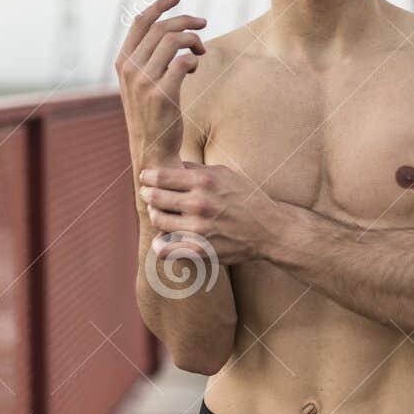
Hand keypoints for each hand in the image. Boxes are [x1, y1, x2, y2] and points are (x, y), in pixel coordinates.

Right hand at [115, 0, 206, 164]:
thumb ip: (146, 58)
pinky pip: (184, 61)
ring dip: (194, 40)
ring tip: (200, 51)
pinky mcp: (162, 94)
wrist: (151, 150)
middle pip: (162, 28)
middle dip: (186, 21)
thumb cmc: (151, 114)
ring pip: (174, 40)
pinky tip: (195, 67)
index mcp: (122, 62)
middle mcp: (130, 69)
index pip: (140, 21)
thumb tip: (169, 30)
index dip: (160, 5)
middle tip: (203, 24)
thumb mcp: (139, 83)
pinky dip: (194, 59)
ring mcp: (144, 81)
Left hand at [140, 161, 278, 265]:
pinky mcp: (200, 249)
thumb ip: (196, 169)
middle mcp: (199, 203)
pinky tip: (161, 240)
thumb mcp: (225, 174)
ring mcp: (198, 228)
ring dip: (155, 215)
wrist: (268, 229)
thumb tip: (171, 163)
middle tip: (147, 194)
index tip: (146, 178)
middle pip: (154, 197)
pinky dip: (159, 245)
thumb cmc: (246, 198)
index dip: (147, 176)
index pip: (160, 176)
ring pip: (158, 220)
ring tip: (159, 213)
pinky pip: (166, 249)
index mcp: (204, 181)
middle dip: (147, 194)